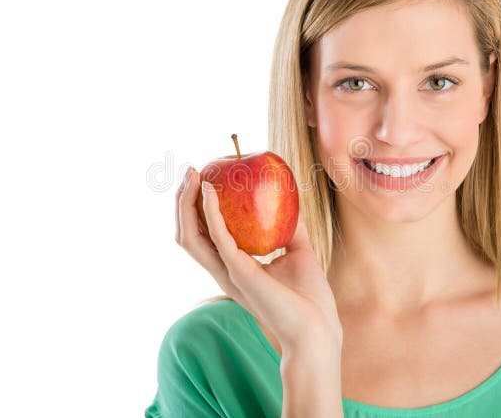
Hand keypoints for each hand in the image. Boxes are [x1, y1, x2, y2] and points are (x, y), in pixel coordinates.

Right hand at [175, 167, 342, 350]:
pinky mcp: (239, 272)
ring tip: (192, 175)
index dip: (195, 210)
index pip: (202, 236)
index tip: (202, 179)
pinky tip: (209, 190)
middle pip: (188, 234)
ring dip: (185, 205)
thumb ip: (290, 229)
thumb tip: (292, 203)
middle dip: (182, 203)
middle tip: (190, 172)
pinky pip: (217, 237)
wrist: (318, 329)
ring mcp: (228, 273)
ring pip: (190, 237)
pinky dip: (210, 212)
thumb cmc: (310, 299)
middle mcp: (224, 271)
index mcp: (233, 268)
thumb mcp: (300, 252)